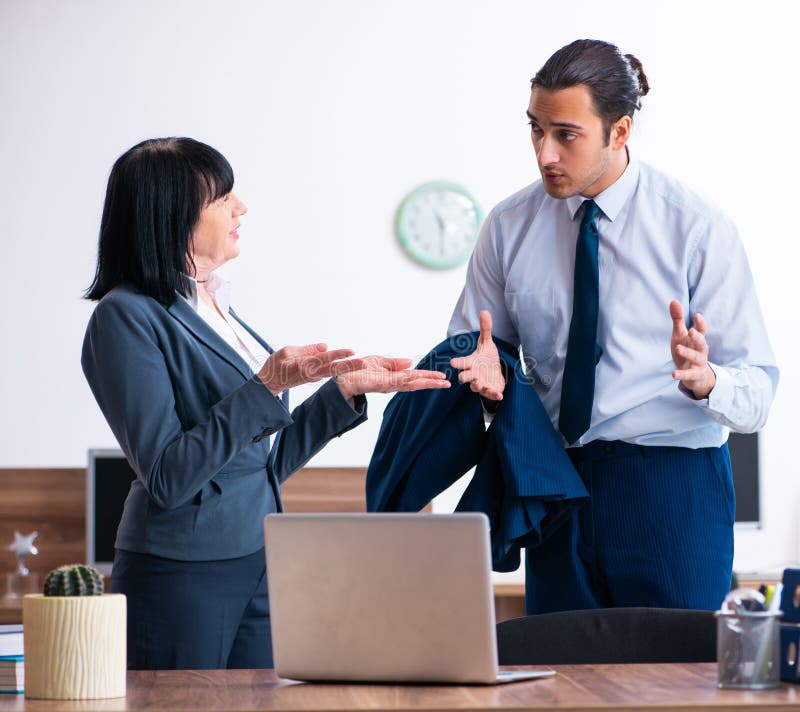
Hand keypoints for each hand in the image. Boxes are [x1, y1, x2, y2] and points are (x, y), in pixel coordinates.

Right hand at [258, 344, 364, 396]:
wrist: (269, 384)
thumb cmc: (275, 366)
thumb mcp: (286, 352)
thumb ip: (307, 349)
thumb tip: (325, 346)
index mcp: (304, 365)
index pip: (325, 358)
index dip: (339, 354)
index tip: (351, 351)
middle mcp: (312, 373)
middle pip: (334, 368)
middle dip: (350, 365)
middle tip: (365, 362)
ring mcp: (314, 376)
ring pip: (334, 371)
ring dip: (348, 368)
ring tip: (362, 363)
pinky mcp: (314, 377)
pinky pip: (329, 372)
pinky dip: (340, 369)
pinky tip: (350, 366)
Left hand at [335, 356, 450, 397]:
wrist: (344, 376)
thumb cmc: (360, 369)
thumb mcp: (380, 362)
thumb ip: (395, 363)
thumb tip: (411, 362)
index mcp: (395, 378)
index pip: (416, 377)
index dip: (429, 377)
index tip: (442, 378)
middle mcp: (394, 383)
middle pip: (417, 383)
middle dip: (433, 383)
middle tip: (449, 384)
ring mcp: (389, 384)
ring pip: (412, 383)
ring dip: (427, 383)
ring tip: (441, 383)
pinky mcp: (382, 383)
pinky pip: (399, 381)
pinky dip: (411, 380)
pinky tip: (421, 378)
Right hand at [449, 310, 504, 400]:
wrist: (495, 373)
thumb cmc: (487, 358)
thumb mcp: (487, 344)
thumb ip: (485, 330)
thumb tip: (484, 311)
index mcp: (471, 362)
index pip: (462, 362)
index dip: (458, 363)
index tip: (453, 363)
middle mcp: (473, 374)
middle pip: (465, 377)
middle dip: (464, 377)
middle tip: (463, 376)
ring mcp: (480, 383)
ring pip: (475, 387)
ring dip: (476, 386)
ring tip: (478, 384)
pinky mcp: (489, 390)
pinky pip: (490, 393)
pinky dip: (494, 394)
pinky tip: (500, 395)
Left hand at [669, 300, 715, 398]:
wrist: (695, 375)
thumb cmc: (687, 350)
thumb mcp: (680, 334)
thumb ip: (678, 319)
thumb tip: (673, 300)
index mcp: (697, 339)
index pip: (702, 330)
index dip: (700, 323)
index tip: (697, 315)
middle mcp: (701, 350)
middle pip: (702, 343)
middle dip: (697, 337)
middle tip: (691, 330)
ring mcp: (699, 363)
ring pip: (697, 357)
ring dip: (688, 353)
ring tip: (678, 348)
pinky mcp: (694, 375)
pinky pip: (689, 375)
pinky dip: (682, 374)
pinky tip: (673, 374)